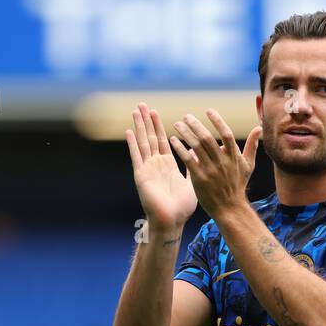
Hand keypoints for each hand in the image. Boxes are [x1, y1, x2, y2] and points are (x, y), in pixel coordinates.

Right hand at [126, 102, 196, 228]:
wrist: (172, 222)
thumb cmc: (182, 208)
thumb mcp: (191, 182)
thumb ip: (192, 165)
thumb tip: (197, 150)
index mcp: (167, 166)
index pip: (162, 141)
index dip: (158, 126)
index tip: (155, 112)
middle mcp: (155, 165)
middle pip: (150, 138)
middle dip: (147, 121)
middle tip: (142, 104)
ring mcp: (147, 169)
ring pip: (143, 142)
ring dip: (140, 126)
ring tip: (136, 110)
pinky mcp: (141, 175)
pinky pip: (137, 156)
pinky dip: (133, 143)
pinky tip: (129, 131)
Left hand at [169, 110, 261, 218]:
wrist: (230, 208)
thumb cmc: (238, 186)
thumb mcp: (248, 166)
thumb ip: (252, 146)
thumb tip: (258, 128)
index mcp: (234, 157)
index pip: (227, 135)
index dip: (218, 121)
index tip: (208, 111)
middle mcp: (222, 162)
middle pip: (208, 139)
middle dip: (196, 125)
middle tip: (186, 116)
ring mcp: (211, 171)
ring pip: (196, 147)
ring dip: (186, 133)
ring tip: (177, 124)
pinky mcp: (200, 179)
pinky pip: (188, 160)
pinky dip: (180, 148)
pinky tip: (173, 140)